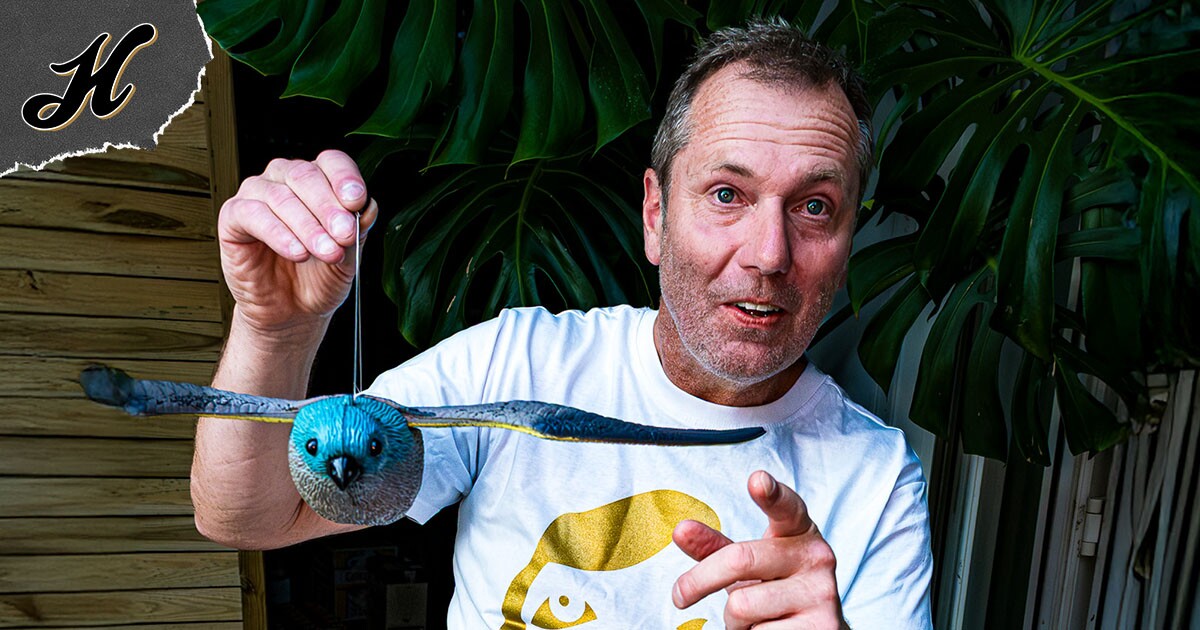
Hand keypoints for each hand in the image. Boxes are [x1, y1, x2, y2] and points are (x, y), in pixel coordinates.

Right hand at [217, 149, 377, 335]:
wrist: (291, 311)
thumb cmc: (319, 278)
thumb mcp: (348, 258)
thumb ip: (357, 232)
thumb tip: (369, 207)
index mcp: (318, 180)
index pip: (332, 162)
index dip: (345, 178)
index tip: (358, 201)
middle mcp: (285, 179)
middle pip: (306, 175)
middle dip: (329, 207)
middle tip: (344, 234)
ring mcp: (257, 193)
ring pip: (281, 196)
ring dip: (308, 226)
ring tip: (328, 253)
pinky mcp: (233, 215)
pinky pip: (253, 214)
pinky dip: (278, 234)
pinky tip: (297, 253)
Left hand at [672, 471, 847, 628]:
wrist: (816, 626)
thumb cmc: (776, 586)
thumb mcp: (748, 563)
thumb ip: (715, 547)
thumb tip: (680, 531)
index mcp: (798, 531)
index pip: (787, 508)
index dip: (771, 494)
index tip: (757, 480)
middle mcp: (816, 556)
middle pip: (739, 559)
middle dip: (699, 581)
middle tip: (679, 596)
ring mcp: (821, 593)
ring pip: (742, 605)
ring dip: (733, 619)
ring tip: (755, 616)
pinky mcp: (821, 627)